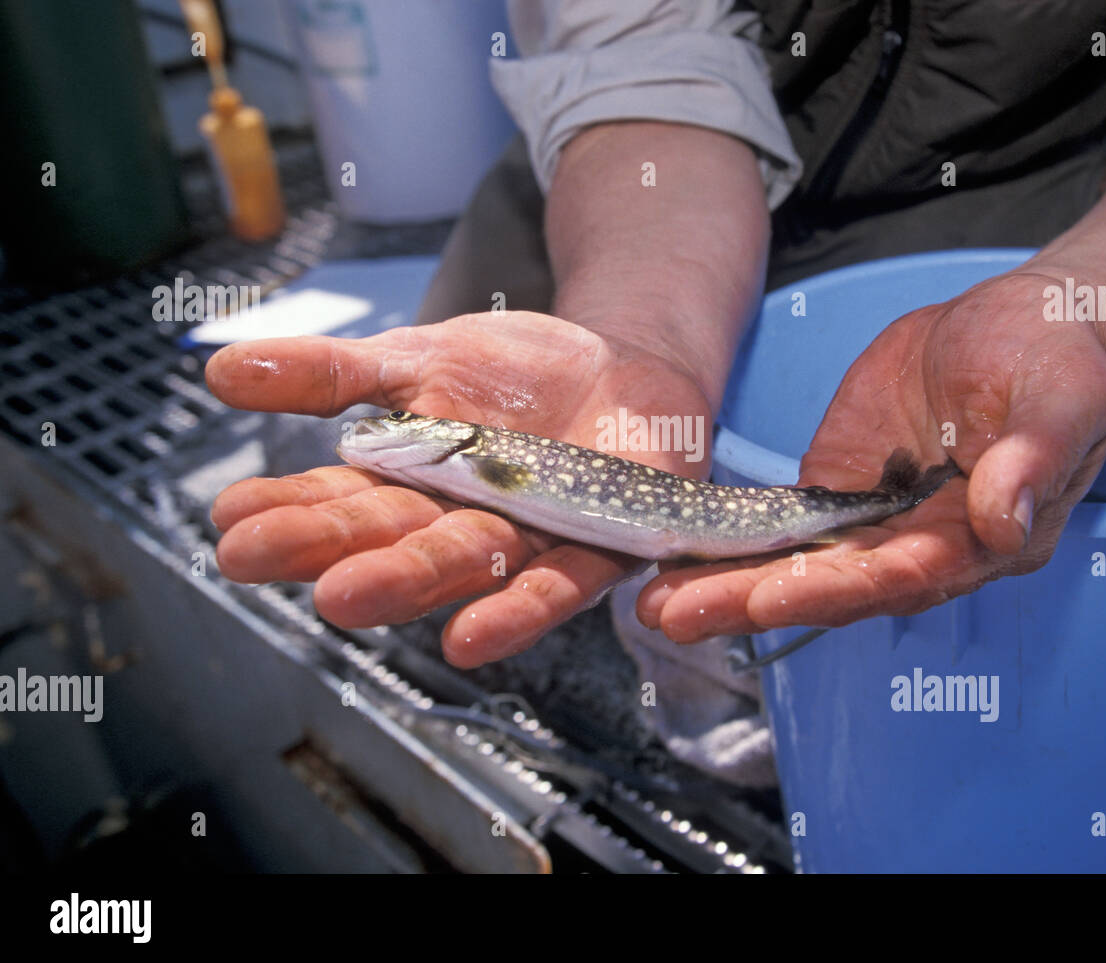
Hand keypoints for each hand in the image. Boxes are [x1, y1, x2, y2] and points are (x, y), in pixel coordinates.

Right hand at [205, 312, 711, 666]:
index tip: (227, 517)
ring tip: (343, 598)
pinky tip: (471, 637)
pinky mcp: (603, 545)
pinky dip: (522, 608)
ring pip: (465, 566)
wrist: (623, 360)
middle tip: (249, 558)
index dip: (286, 512)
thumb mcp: (416, 358)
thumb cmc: (514, 372)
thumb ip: (332, 375)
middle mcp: (461, 525)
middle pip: (391, 543)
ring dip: (406, 584)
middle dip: (327, 552)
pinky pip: (561, 583)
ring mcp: (530, 540)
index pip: (339, 504)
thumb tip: (220, 370)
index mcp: (411, 487)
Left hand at [635, 272, 1105, 641]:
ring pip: (797, 567)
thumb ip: (1035, 457)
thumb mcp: (1061, 396)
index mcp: (984, 541)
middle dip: (750, 602)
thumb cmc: (1054, 358)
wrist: (1019, 323)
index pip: (901, 576)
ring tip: (654, 601)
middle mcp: (924, 549)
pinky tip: (679, 555)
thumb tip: (1004, 519)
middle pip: (832, 587)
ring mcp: (877, 526)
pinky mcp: (842, 492)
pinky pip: (784, 528)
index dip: (831, 589)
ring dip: (727, 586)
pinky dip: (732, 545)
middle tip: (672, 615)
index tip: (763, 599)